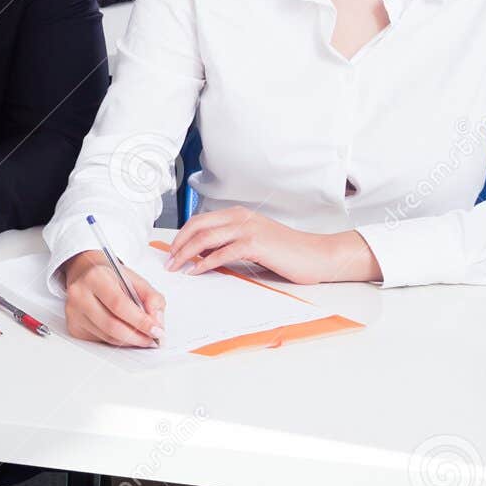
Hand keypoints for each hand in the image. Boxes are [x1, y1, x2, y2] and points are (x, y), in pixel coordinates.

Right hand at [60, 250, 166, 346]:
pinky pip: (101, 341)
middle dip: (137, 336)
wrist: (86, 275)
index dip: (140, 321)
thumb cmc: (111, 278)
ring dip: (129, 341)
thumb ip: (152, 298)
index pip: (119, 305)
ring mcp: (73, 312)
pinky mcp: (73, 326)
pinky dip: (117, 341)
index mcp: (95, 277)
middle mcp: (79, 294)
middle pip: (112, 325)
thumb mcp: (134, 280)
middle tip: (152, 338)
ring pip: (108, 337)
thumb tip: (157, 322)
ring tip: (141, 336)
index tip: (157, 330)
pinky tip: (123, 332)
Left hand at [167, 206, 380, 283]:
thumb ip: (228, 242)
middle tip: (168, 261)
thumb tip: (200, 253)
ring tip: (177, 267)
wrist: (317, 254)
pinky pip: (222, 253)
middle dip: (178, 244)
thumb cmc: (286, 251)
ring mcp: (248, 229)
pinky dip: (206, 263)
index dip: (181, 235)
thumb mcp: (252, 241)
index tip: (171, 251)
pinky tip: (197, 271)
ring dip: (186, 254)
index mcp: (238, 214)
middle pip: (197, 227)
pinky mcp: (255, 244)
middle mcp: (240, 217)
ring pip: (206, 238)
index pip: (199, 221)